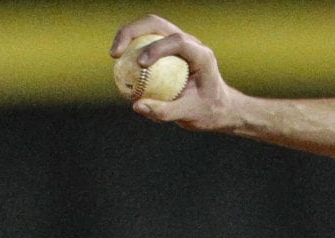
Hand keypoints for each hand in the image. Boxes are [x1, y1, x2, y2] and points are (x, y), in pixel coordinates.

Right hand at [110, 14, 243, 131]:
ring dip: (127, 36)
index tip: (140, 64)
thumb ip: (166, 112)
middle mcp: (190, 43)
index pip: (178, 41)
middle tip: (115, 53)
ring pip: (148, 27)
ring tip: (114, 56)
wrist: (220, 108)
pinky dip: (131, 48)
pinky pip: (145, 41)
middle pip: (156, 24)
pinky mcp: (168, 48)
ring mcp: (178, 42)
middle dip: (132, 32)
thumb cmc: (208, 112)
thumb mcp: (190, 116)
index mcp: (202, 56)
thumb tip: (137, 105)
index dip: (156, 48)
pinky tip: (119, 63)